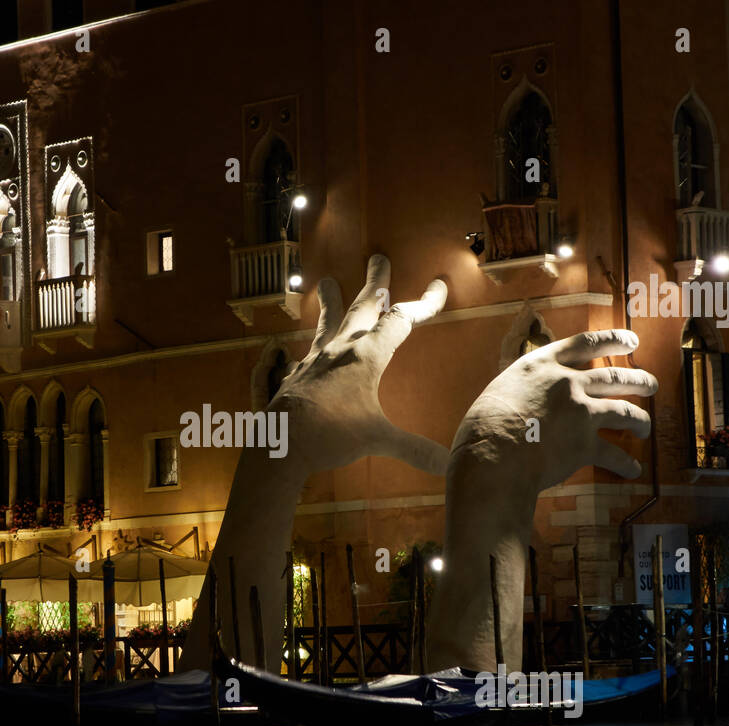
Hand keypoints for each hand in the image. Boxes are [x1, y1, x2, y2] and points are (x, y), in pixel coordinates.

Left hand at [271, 254, 448, 477]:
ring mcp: (315, 359)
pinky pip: (308, 351)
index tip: (439, 286)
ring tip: (326, 281)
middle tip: (377, 256)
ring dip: (332, 300)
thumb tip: (448, 465)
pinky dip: (314, 345)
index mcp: (367, 357)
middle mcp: (341, 349)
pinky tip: (310, 349)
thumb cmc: (331, 436)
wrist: (280, 444)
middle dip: (374, 282)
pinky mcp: (297, 374)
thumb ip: (414, 449)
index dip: (423, 303)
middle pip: (362, 306)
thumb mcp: (378, 440)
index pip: (401, 320)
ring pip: (328, 321)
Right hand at [449, 328, 657, 492]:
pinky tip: (633, 468)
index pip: (585, 343)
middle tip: (651, 384)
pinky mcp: (584, 445)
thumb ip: (521, 389)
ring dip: (640, 419)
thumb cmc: (482, 427)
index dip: (613, 340)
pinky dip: (625, 463)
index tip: (632, 341)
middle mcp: (566, 383)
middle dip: (638, 380)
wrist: (491, 456)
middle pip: (613, 377)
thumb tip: (525, 399)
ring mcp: (580, 413)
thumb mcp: (499, 391)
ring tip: (646, 426)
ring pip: (623, 411)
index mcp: (541, 365)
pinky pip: (613, 454)